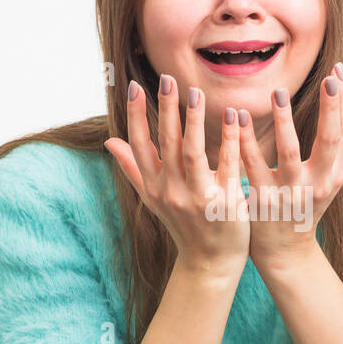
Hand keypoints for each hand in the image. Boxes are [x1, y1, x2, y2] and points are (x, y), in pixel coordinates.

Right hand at [104, 75, 250, 276]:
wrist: (209, 264)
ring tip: (196, 92)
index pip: (139, 144)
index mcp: (154, 186)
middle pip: (166, 143)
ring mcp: (196, 198)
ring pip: (193, 152)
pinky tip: (234, 116)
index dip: (135, 115)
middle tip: (168, 79)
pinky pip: (227, 166)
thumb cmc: (184, 225)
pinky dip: (230, 140)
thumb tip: (109, 141)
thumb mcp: (154, 198)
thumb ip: (133, 168)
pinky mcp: (224, 204)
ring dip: (194, 121)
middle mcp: (171, 191)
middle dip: (165, 109)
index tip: (133, 85)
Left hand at [237, 62, 342, 272]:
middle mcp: (318, 184)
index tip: (338, 71)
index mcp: (335, 174)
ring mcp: (290, 194)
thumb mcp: (331, 180)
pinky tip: (239, 117)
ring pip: (290, 152)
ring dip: (284, 121)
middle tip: (329, 78)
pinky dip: (246, 141)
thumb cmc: (306, 207)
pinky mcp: (263, 201)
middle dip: (331, 109)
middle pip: (329, 141)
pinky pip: (254, 166)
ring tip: (277, 92)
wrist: (284, 252)